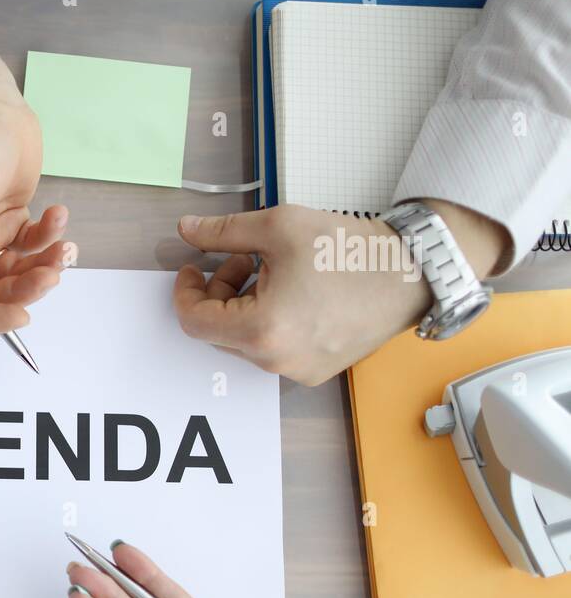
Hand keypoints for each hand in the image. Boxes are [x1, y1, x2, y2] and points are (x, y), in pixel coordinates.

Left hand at [172, 200, 507, 384]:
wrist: (412, 273)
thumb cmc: (349, 250)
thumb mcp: (277, 226)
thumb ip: (223, 232)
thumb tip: (186, 230)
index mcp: (262, 330)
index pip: (194, 321)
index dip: (186, 291)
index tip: (193, 267)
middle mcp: (277, 361)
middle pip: (219, 332)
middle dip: (220, 292)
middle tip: (242, 258)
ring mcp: (297, 370)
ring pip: (246, 340)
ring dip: (244, 305)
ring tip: (272, 270)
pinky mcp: (316, 371)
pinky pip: (274, 349)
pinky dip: (269, 321)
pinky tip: (293, 292)